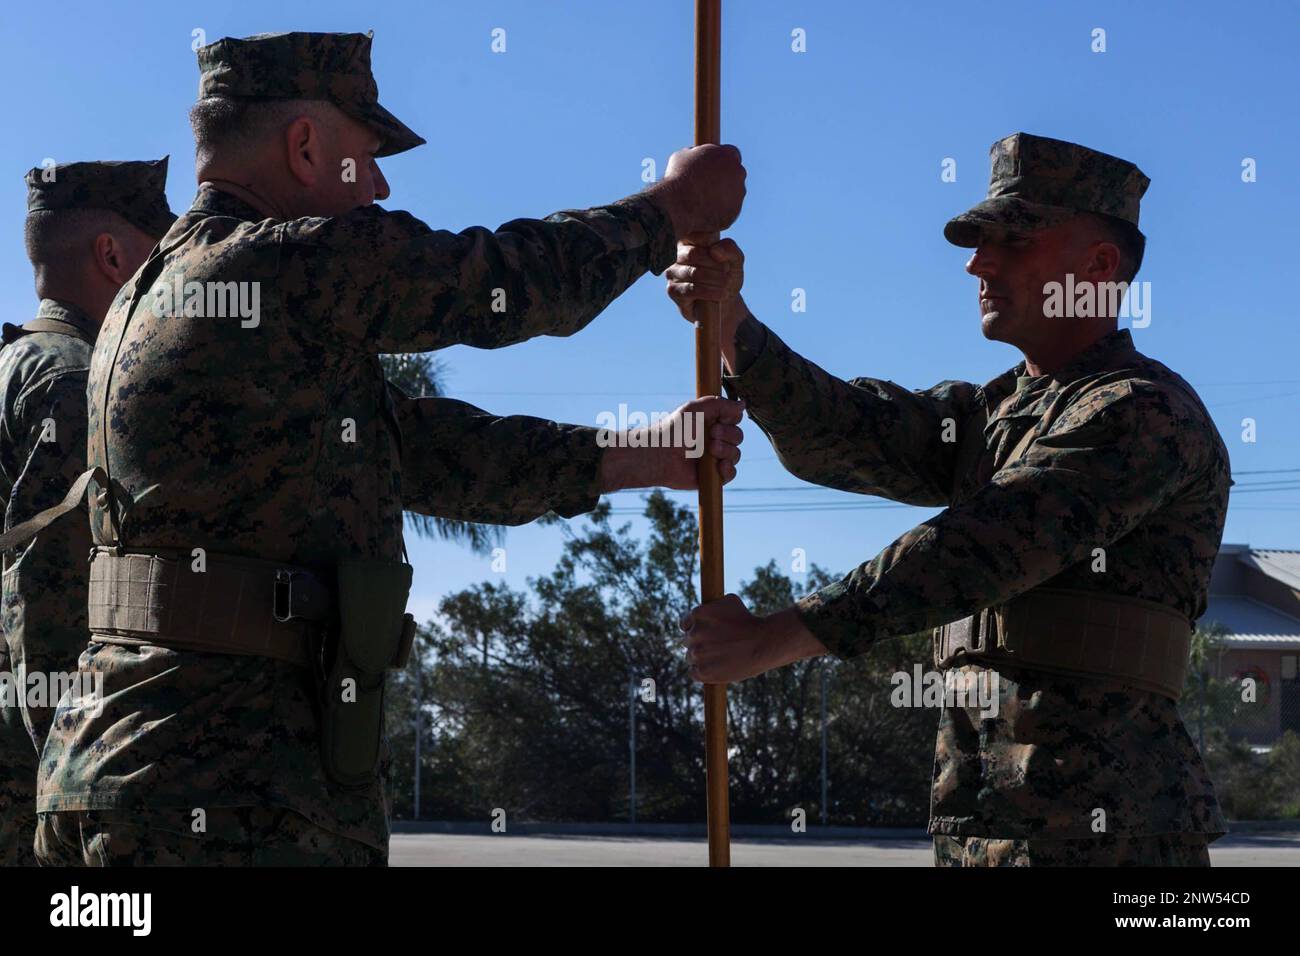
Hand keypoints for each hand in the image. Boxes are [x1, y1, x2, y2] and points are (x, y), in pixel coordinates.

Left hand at [599, 396, 743, 491]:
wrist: (660, 454)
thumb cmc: (674, 429)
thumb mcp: (696, 409)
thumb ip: (720, 404)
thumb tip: (743, 405)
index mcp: (712, 423)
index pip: (735, 420)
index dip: (732, 419)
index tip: (720, 419)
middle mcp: (715, 440)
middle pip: (738, 436)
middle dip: (728, 434)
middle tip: (712, 434)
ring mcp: (714, 458)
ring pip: (736, 454)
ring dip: (726, 450)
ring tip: (710, 449)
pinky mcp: (712, 475)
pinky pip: (731, 473)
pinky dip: (728, 469)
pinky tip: (719, 465)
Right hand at [646, 144, 746, 235]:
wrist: (678, 205)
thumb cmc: (678, 178)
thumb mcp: (682, 156)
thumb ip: (695, 154)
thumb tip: (695, 155)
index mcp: (727, 155)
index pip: (732, 153)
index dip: (721, 160)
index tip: (714, 166)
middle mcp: (738, 172)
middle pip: (736, 173)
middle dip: (725, 177)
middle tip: (708, 184)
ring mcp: (739, 193)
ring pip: (734, 193)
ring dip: (723, 194)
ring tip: (702, 200)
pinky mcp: (735, 212)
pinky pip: (728, 210)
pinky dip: (719, 210)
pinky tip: (704, 211)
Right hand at [665, 238, 749, 368]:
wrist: (724, 304)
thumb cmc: (727, 277)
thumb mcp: (735, 260)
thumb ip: (730, 249)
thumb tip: (714, 250)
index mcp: (689, 240)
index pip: (696, 235)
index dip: (714, 246)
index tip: (724, 257)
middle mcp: (676, 254)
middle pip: (694, 254)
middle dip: (716, 265)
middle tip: (727, 272)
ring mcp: (672, 272)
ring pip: (694, 273)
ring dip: (716, 279)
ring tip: (726, 284)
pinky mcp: (672, 291)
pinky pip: (691, 289)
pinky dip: (710, 292)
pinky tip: (721, 294)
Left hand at [680, 596, 826, 682]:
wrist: (763, 643)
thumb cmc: (749, 621)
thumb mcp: (730, 601)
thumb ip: (711, 605)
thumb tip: (704, 607)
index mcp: (697, 614)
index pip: (684, 625)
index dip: (695, 629)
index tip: (705, 634)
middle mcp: (694, 633)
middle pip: (687, 641)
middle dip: (699, 643)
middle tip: (715, 646)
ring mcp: (697, 654)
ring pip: (690, 657)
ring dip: (701, 658)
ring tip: (719, 657)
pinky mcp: (702, 672)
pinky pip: (694, 673)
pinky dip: (702, 672)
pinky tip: (715, 668)